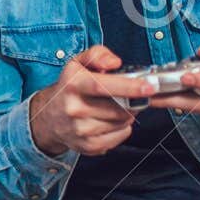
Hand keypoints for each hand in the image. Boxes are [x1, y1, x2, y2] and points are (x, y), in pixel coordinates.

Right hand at [28, 46, 155, 157]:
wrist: (50, 117)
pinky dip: (121, 128)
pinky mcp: (88, 145)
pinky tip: (110, 121)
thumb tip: (114, 62)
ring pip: (122, 122)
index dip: (129, 87)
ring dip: (126, 114)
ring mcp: (81, 129)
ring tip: (114, 107)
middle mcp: (75, 108)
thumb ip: (97, 54)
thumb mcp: (79, 63)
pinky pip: (120, 136)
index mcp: (73, 84)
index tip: (149, 87)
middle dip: (132, 102)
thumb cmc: (70, 88)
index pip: (102, 86)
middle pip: (119, 108)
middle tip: (130, 96)